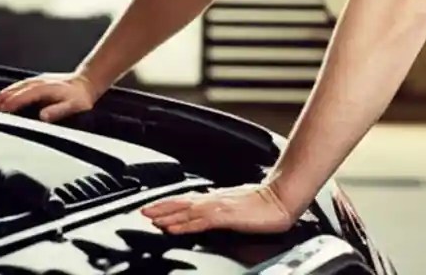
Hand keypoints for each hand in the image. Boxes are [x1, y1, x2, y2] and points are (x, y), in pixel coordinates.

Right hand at [0, 72, 100, 121]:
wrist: (88, 82)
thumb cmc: (81, 98)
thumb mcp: (74, 106)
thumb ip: (58, 111)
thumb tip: (42, 116)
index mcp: (47, 88)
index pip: (26, 95)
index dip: (13, 102)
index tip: (2, 110)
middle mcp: (41, 82)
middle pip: (18, 89)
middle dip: (4, 98)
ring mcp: (40, 80)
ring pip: (18, 85)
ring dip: (5, 93)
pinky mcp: (40, 80)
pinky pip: (22, 85)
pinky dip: (11, 90)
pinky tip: (6, 96)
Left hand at [141, 184, 293, 234]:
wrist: (283, 199)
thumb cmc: (268, 204)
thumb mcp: (242, 206)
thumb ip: (227, 209)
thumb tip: (217, 213)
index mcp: (219, 198)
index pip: (188, 200)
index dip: (170, 204)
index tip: (154, 208)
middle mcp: (215, 199)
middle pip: (182, 203)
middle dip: (161, 208)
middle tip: (142, 211)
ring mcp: (219, 207)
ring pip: (186, 211)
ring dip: (167, 215)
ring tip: (151, 218)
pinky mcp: (225, 216)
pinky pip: (199, 221)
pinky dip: (183, 224)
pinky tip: (172, 228)